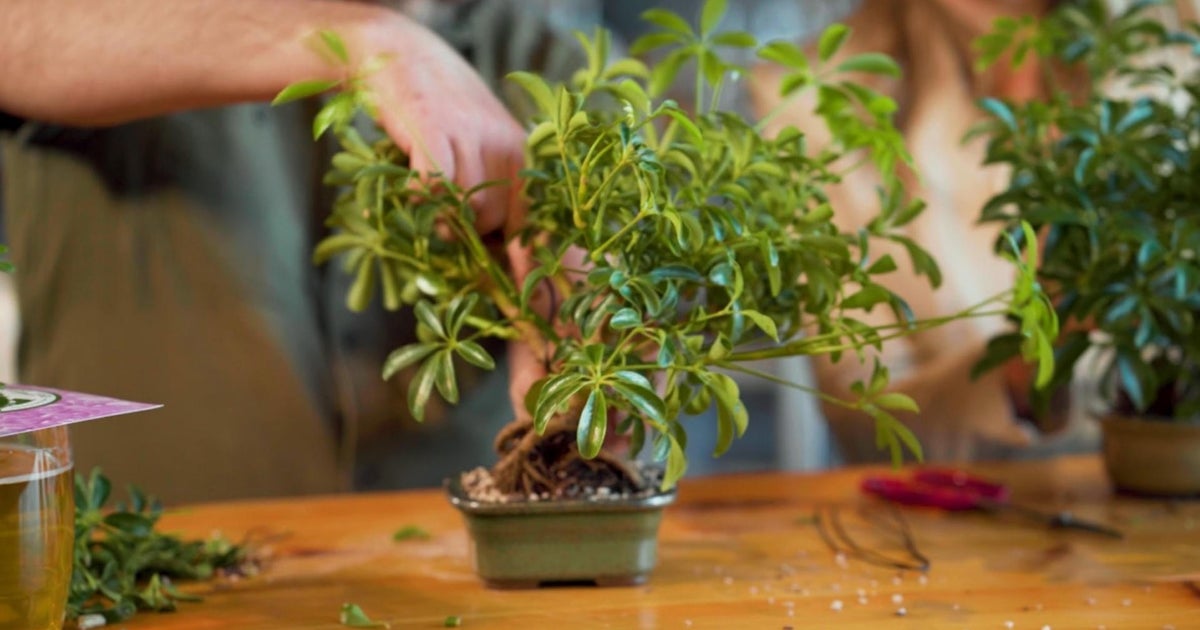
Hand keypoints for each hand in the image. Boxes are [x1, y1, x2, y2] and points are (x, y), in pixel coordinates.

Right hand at [360, 14, 526, 234]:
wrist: (404, 55)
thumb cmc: (446, 111)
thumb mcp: (484, 143)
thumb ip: (497, 188)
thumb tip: (501, 253)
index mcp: (524, 151)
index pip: (534, 215)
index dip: (526, 255)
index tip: (524, 289)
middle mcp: (505, 143)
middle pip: (494, 218)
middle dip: (470, 231)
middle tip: (447, 216)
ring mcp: (470, 135)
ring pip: (464, 207)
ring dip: (442, 218)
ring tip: (429, 200)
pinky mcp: (433, 128)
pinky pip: (434, 186)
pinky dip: (422, 197)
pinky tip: (414, 189)